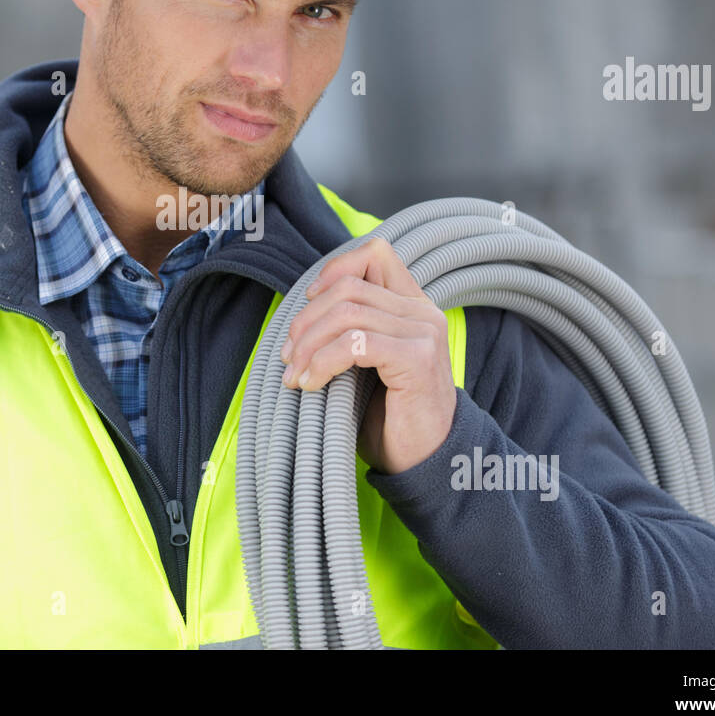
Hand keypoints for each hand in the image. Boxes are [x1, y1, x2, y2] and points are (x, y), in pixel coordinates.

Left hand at [279, 235, 456, 474]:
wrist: (426, 461)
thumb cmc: (390, 415)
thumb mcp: (365, 364)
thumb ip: (349, 331)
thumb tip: (299, 318)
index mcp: (412, 305)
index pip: (375, 254)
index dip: (333, 270)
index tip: (307, 305)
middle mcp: (422, 312)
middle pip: (349, 286)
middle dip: (306, 320)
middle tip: (287, 356)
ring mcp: (424, 333)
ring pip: (347, 313)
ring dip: (308, 345)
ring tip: (294, 375)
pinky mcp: (418, 359)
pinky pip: (355, 343)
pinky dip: (322, 362)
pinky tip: (311, 384)